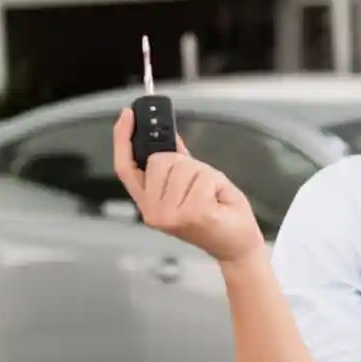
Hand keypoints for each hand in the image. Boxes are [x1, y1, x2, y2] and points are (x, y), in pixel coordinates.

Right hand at [112, 108, 265, 264]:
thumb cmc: (219, 217)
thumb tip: (169, 136)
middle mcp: (153, 212)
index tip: (128, 115)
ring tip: (210, 195)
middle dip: (185, 163)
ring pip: (182, 166)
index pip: (125, 167)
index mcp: (149, 203)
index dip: (122, 139)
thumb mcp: (193, 185)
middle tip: (200, 185)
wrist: (238, 246)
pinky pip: (203, 177)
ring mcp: (170, 215)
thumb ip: (178, 162)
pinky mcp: (191, 215)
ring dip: (203, 174)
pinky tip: (218, 200)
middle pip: (160, 160)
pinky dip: (216, 183)